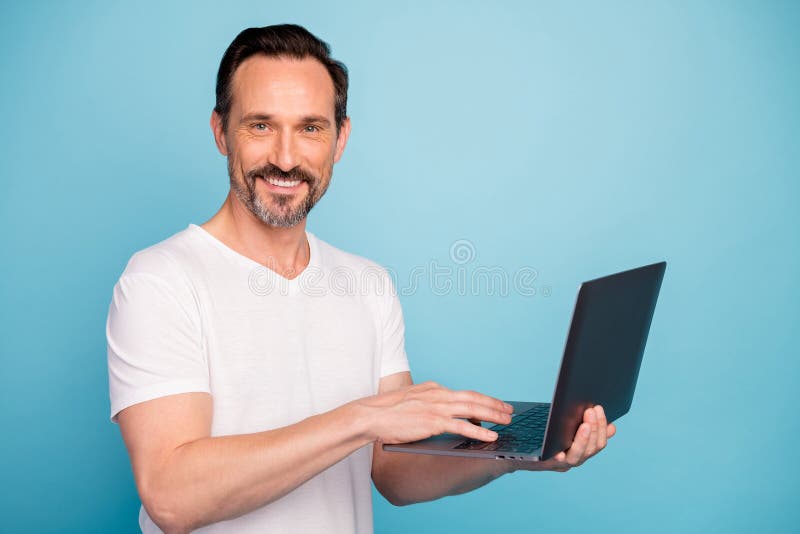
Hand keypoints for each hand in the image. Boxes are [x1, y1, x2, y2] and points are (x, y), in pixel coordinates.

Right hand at [356, 381, 513, 444]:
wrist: (371, 415)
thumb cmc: (387, 413)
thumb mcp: (412, 402)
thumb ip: (429, 405)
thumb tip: (443, 417)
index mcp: (433, 388)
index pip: (463, 393)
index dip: (482, 400)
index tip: (494, 404)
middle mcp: (438, 394)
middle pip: (473, 397)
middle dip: (494, 404)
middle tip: (509, 410)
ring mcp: (436, 407)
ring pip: (473, 409)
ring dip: (493, 415)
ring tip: (507, 421)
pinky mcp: (433, 421)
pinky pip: (463, 427)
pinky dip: (480, 431)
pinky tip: (491, 436)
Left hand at [509, 405, 615, 472]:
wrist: (518, 453)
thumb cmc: (545, 438)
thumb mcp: (567, 429)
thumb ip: (587, 428)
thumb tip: (612, 427)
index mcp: (581, 451)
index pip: (599, 443)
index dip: (601, 426)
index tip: (598, 408)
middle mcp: (574, 460)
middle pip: (590, 449)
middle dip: (594, 429)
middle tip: (591, 411)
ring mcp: (560, 465)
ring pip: (577, 456)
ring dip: (582, 439)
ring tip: (584, 425)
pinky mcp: (545, 465)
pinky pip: (553, 462)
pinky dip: (559, 456)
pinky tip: (561, 451)